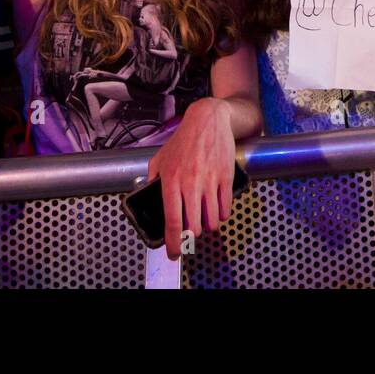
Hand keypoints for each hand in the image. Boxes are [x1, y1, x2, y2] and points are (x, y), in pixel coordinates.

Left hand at [145, 98, 236, 259]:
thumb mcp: (160, 158)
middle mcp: (190, 183)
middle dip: (192, 237)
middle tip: (191, 235)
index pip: (172, 221)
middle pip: (194, 227)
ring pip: (212, 220)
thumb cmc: (183, 139)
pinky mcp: (226, 177)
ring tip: (204, 221)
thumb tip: (148, 196)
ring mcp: (210, 181)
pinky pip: (226, 208)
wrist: (208, 120)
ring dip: (208, 226)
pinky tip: (218, 211)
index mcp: (171, 181)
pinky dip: (222, 215)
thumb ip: (152, 179)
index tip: (174, 253)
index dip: (174, 242)